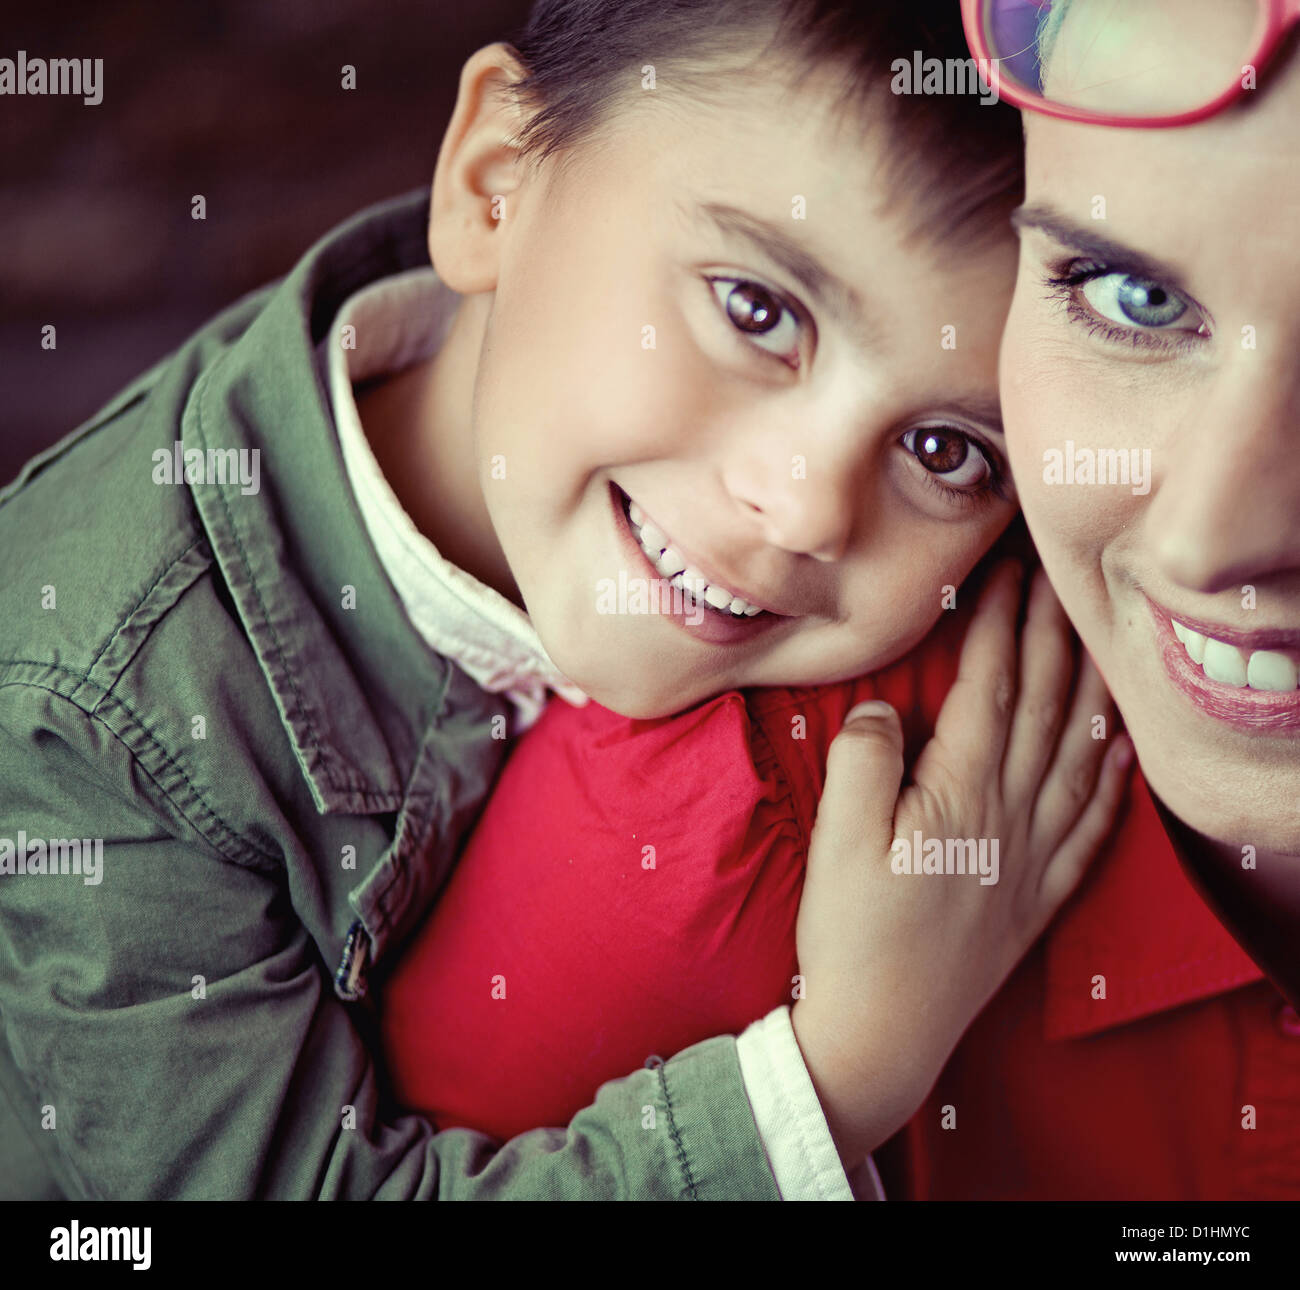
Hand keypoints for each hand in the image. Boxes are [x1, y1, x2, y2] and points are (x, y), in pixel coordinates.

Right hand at [790, 562, 1133, 1168]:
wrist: (883, 1030)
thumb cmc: (850, 933)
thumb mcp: (836, 838)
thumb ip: (863, 760)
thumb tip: (886, 709)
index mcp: (959, 794)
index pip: (989, 689)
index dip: (998, 626)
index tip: (1002, 574)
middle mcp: (1010, 816)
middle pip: (1042, 709)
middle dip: (1050, 636)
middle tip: (1054, 579)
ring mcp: (1033, 857)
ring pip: (1076, 756)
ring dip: (1090, 691)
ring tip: (1099, 641)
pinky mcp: (1039, 895)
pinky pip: (1092, 826)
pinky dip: (1112, 782)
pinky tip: (1122, 754)